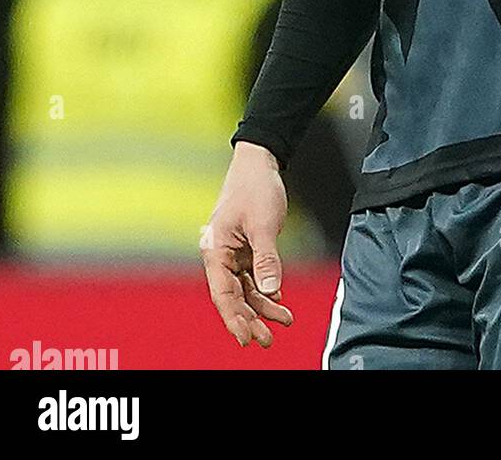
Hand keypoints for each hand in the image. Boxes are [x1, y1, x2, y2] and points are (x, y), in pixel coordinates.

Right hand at [202, 142, 293, 348]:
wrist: (260, 160)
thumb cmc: (254, 187)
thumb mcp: (263, 224)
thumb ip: (266, 258)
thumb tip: (270, 289)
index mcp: (216, 251)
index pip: (223, 295)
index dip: (234, 320)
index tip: (246, 340)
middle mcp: (221, 255)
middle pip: (234, 296)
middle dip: (250, 319)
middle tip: (268, 340)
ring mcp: (234, 252)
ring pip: (246, 288)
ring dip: (263, 305)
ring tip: (284, 320)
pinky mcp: (246, 246)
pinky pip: (253, 275)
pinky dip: (266, 288)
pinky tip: (278, 299)